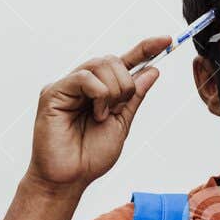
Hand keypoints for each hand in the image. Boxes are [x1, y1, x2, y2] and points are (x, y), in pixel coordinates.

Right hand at [25, 34, 172, 190]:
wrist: (68, 179)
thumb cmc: (89, 157)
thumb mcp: (122, 124)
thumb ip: (134, 98)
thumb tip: (152, 71)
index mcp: (99, 92)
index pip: (123, 63)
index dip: (145, 49)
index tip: (167, 40)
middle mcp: (83, 85)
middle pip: (113, 60)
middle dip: (125, 84)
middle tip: (117, 109)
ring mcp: (67, 86)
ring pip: (101, 64)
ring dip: (113, 91)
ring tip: (103, 115)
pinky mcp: (53, 92)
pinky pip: (84, 77)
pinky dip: (99, 94)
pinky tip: (95, 114)